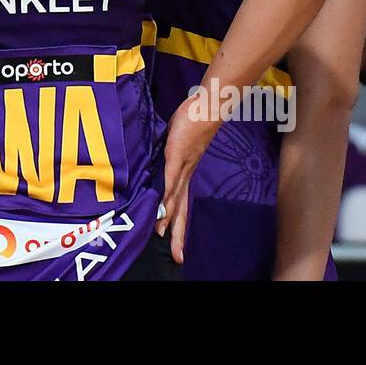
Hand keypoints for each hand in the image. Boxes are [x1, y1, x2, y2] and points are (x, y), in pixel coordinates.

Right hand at [157, 89, 221, 264]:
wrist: (208, 106)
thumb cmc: (193, 122)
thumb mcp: (177, 144)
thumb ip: (168, 158)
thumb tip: (157, 167)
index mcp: (186, 175)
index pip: (181, 206)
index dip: (178, 226)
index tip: (175, 248)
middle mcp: (185, 175)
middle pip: (180, 210)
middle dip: (178, 234)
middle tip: (176, 257)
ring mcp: (181, 166)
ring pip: (174, 198)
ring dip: (169, 219)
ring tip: (162, 236)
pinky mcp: (176, 155)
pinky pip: (170, 178)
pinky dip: (165, 194)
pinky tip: (161, 208)